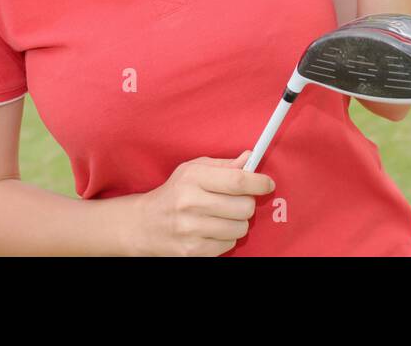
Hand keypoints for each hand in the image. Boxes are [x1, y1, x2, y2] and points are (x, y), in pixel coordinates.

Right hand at [127, 151, 275, 255]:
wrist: (143, 225)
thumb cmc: (174, 193)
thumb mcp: (193, 170)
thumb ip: (224, 165)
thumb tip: (251, 158)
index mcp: (193, 178)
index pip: (237, 181)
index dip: (259, 182)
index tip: (267, 184)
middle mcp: (190, 204)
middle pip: (244, 207)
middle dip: (247, 204)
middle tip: (237, 202)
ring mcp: (190, 230)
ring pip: (240, 228)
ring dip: (237, 222)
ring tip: (222, 217)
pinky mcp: (191, 252)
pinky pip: (228, 245)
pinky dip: (226, 238)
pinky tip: (212, 230)